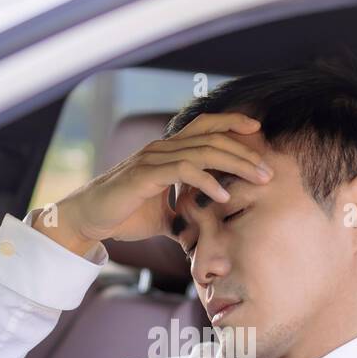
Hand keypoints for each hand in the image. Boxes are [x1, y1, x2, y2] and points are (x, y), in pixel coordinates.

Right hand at [39, 112, 272, 249]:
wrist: (88, 220)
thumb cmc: (122, 215)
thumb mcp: (163, 216)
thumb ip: (184, 216)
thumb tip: (202, 232)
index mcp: (167, 152)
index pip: (205, 127)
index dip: (232, 124)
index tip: (259, 134)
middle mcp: (161, 148)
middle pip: (212, 137)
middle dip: (245, 151)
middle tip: (269, 169)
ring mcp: (153, 159)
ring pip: (203, 151)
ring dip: (235, 164)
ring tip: (258, 179)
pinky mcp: (144, 176)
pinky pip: (183, 170)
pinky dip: (207, 181)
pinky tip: (223, 195)